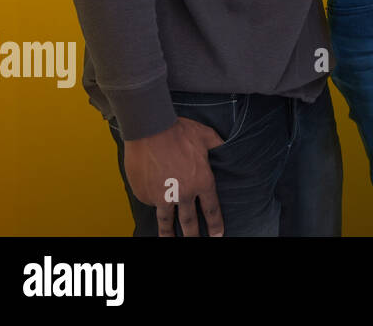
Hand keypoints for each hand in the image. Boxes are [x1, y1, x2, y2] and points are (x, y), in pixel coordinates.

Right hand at [123, 117, 225, 236]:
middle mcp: (183, 193)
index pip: (211, 210)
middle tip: (197, 243)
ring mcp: (162, 197)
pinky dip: (152, 203)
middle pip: (189, 222)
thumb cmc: (179, 131)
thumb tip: (227, 146)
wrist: (150, 130)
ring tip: (171, 241)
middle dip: (194, 236)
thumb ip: (218, 146)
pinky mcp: (144, 194)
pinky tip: (153, 201)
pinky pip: (150, 203)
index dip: (215, 224)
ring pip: (167, 221)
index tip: (217, 235)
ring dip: (169, 234)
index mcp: (201, 181)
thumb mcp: (206, 136)